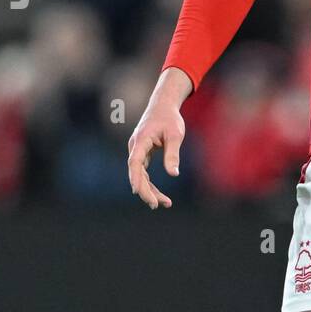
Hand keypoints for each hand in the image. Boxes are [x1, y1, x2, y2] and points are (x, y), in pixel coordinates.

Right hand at [127, 68, 190, 209]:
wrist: (163, 106)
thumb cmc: (170, 119)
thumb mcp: (175, 135)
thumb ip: (172, 154)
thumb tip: (173, 174)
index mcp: (141, 140)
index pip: (134, 162)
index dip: (135, 178)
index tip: (139, 192)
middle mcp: (135, 147)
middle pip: (136, 173)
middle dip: (146, 190)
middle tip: (158, 205)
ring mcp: (137, 151)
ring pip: (140, 174)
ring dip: (149, 189)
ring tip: (165, 204)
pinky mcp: (142, 154)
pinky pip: (143, 172)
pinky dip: (150, 183)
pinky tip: (158, 196)